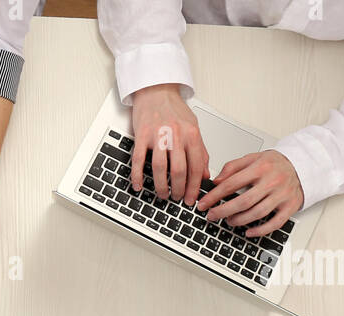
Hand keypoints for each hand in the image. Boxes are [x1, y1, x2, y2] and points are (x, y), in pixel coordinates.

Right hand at [129, 83, 207, 204]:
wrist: (156, 89)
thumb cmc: (174, 108)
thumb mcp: (194, 127)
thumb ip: (200, 151)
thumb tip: (205, 173)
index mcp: (191, 134)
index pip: (196, 166)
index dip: (194, 186)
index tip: (191, 198)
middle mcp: (176, 134)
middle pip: (178, 170)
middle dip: (178, 189)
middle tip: (177, 198)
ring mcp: (157, 135)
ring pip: (160, 168)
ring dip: (161, 186)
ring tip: (162, 194)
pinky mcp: (141, 135)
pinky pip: (138, 160)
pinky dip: (137, 176)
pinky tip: (139, 185)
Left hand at [199, 149, 302, 236]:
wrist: (302, 165)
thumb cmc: (274, 164)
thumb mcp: (253, 158)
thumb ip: (233, 167)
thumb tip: (216, 181)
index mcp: (260, 168)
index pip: (231, 184)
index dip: (214, 196)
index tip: (203, 203)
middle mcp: (272, 181)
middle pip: (243, 201)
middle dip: (223, 211)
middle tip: (211, 216)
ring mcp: (282, 195)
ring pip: (257, 213)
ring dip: (239, 220)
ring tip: (228, 221)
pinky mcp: (290, 206)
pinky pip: (274, 223)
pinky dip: (260, 230)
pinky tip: (248, 232)